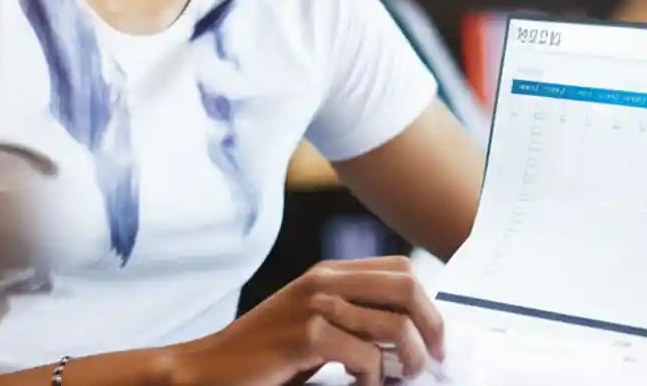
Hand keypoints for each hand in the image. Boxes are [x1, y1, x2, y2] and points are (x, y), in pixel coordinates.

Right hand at [171, 256, 445, 385]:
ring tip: (399, 379)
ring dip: (408, 361)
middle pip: (407, 290)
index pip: (402, 271)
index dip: (428, 304)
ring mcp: (316, 305)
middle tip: (432, 361)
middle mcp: (325, 280)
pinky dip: (373, 380)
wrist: (212, 369)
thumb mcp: (315, 321)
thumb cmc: (268, 354)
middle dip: (432, 328)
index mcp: (331, 272)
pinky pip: (367, 357)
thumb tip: (415, 332)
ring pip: (394, 326)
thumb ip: (354, 313)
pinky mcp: (307, 335)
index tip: (434, 339)